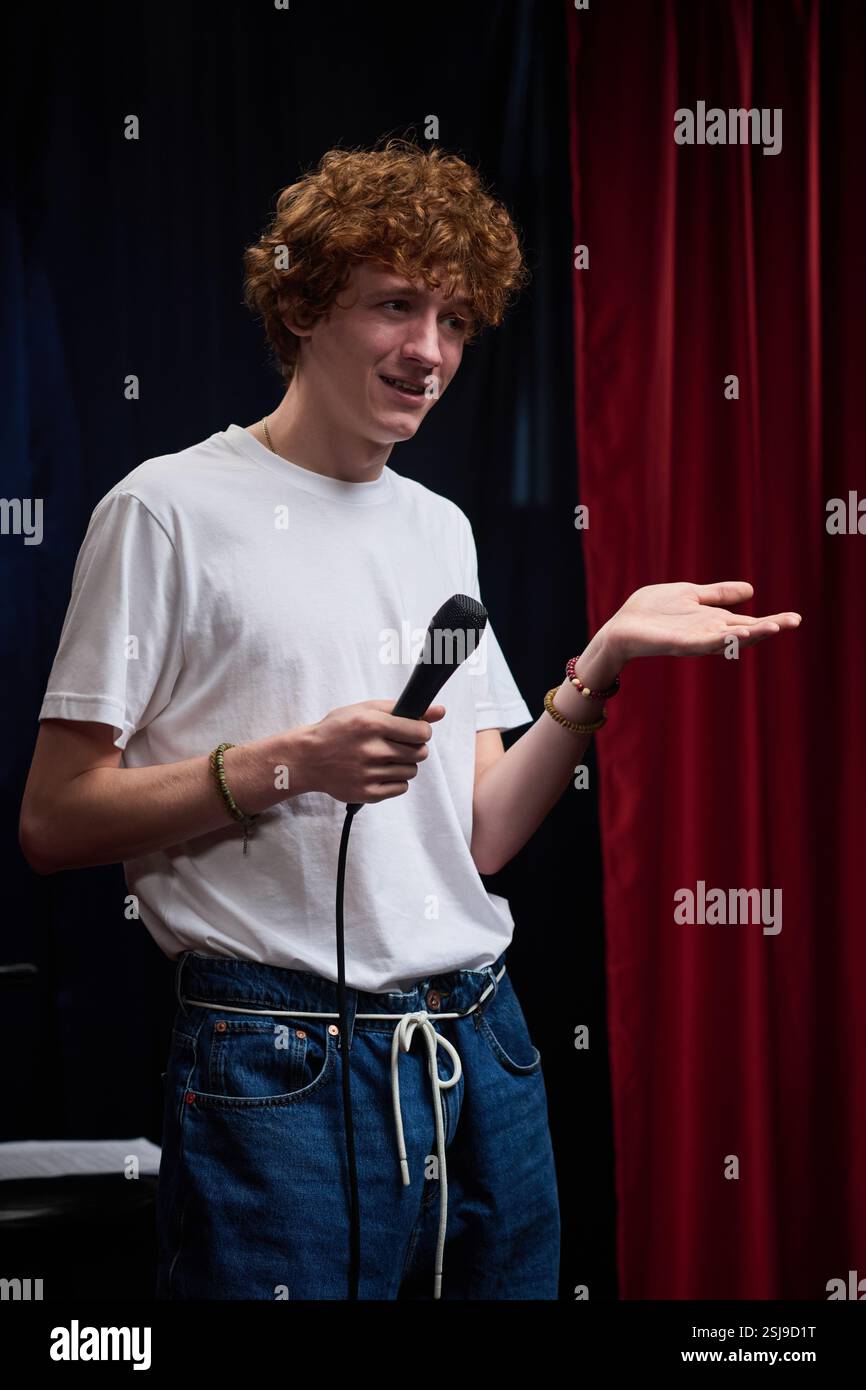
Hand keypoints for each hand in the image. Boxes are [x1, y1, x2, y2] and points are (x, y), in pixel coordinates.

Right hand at [305, 699, 445, 804]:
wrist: (308, 758)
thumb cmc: (337, 730)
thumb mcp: (366, 710)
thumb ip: (403, 709)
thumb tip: (440, 711)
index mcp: (372, 724)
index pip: (421, 732)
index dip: (422, 731)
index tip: (414, 731)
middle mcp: (371, 750)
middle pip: (419, 753)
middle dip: (413, 747)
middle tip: (395, 745)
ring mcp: (368, 774)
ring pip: (411, 771)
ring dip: (403, 764)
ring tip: (383, 758)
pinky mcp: (367, 793)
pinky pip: (401, 787)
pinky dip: (395, 780)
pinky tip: (379, 771)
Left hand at [602, 581, 801, 663]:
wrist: (621, 627)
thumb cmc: (651, 612)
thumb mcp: (690, 594)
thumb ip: (717, 593)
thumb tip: (751, 590)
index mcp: (712, 621)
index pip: (747, 621)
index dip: (771, 620)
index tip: (795, 618)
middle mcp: (707, 633)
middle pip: (743, 632)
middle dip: (768, 627)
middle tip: (793, 622)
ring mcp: (694, 639)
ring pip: (727, 639)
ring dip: (749, 635)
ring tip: (772, 627)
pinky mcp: (677, 644)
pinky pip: (702, 642)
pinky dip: (720, 640)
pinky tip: (734, 635)